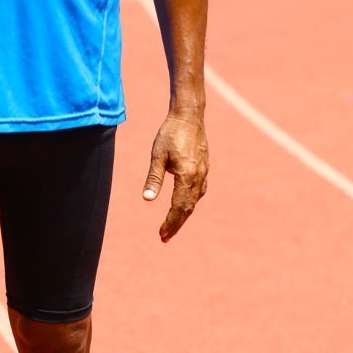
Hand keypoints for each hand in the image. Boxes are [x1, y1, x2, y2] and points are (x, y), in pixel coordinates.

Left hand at [142, 111, 208, 242]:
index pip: (179, 207)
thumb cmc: (170, 133)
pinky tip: (183, 204)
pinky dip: (190, 201)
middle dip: (176, 223)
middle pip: (188, 208)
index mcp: (187, 176)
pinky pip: (199, 190)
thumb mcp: (157, 156)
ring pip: (194, 200)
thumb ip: (153, 178)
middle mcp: (199, 177)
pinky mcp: (204, 167)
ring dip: (184, 214)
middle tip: (164, 237)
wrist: (189, 115)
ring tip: (172, 224)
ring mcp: (204, 172)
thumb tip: (147, 199)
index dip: (171, 222)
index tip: (162, 234)